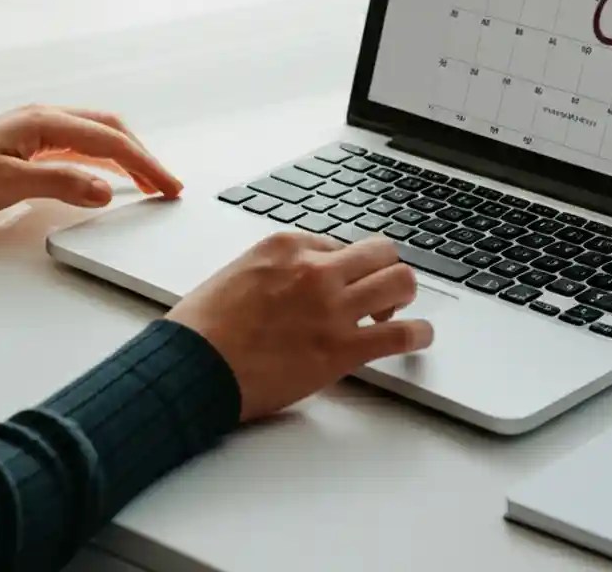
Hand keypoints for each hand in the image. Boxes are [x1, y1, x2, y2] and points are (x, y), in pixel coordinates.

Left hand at [0, 105, 181, 219]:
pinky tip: (112, 177)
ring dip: (127, 157)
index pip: (110, 140)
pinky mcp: (31, 146)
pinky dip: (105, 161)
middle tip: (166, 184)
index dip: (144, 164)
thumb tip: (106, 189)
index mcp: (43, 120)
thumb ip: (61, 184)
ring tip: (149, 182)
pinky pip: (81, 148)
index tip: (167, 186)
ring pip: (98, 136)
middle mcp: (45, 119)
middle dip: (143, 156)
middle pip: (111, 130)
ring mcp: (38, 131)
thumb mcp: (9, 183)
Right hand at [167, 232, 433, 422]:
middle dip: (384, 270)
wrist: (190, 368)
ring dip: (404, 297)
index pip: (340, 244)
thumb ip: (276, 272)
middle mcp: (315, 269)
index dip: (346, 268)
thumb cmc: (202, 330)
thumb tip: (298, 284)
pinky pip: (401, 333)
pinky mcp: (342, 347)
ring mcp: (332, 307)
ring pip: (400, 282)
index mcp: (286, 246)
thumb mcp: (237, 275)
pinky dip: (419, 334)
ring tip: (397, 314)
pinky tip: (420, 337)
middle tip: (380, 293)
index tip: (343, 284)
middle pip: (380, 252)